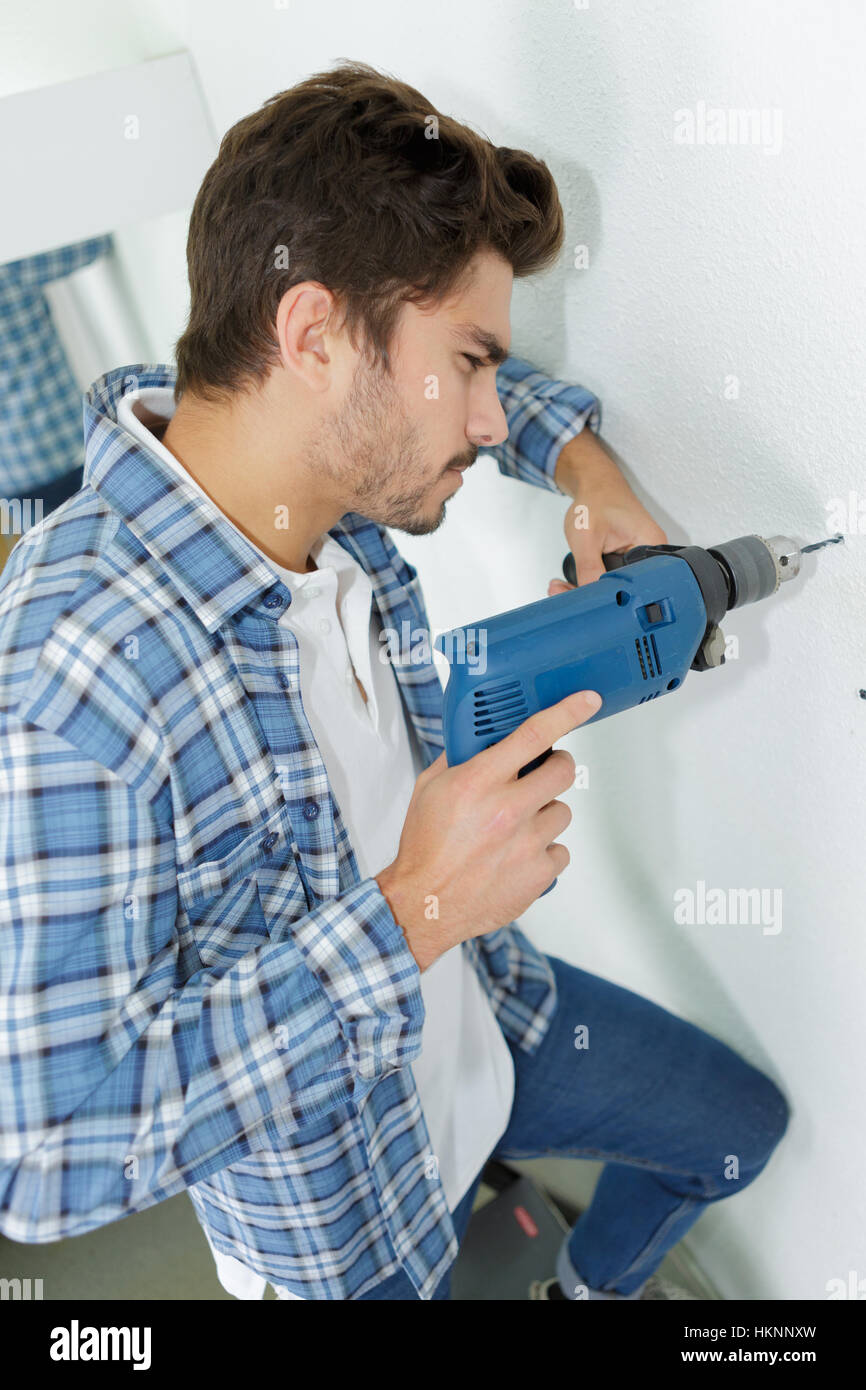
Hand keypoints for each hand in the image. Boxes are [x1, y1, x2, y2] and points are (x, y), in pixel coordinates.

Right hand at [375, 690, 602, 971]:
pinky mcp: (539, 873)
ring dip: (544, 815)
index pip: (533, 735)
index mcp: (478, 781)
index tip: (588, 700)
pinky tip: (518, 857)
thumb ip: (460, 760)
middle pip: (564, 769)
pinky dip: (543, 852)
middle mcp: (508, 809)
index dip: (567, 712)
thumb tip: (483, 740)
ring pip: (563, 812)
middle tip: (539, 776)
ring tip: (515, 829)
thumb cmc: (424, 848)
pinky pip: (560, 850)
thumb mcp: (429, 789)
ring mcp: (527, 842)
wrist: (423, 905)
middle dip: (555, 767)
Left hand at [550, 432, 667, 593]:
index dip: (609, 597)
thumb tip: (590, 600)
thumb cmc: (596, 500)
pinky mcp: (628, 562)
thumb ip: (589, 570)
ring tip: (561, 587)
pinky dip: (590, 583)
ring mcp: (640, 560)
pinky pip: (610, 581)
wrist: (596, 485)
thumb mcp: (587, 538)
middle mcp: (651, 556)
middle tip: (562, 592)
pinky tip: (569, 583)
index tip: (582, 600)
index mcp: (651, 546)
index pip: (635, 586)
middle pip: (625, 591)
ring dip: (586, 590)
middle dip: (592, 595)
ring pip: (615, 589)